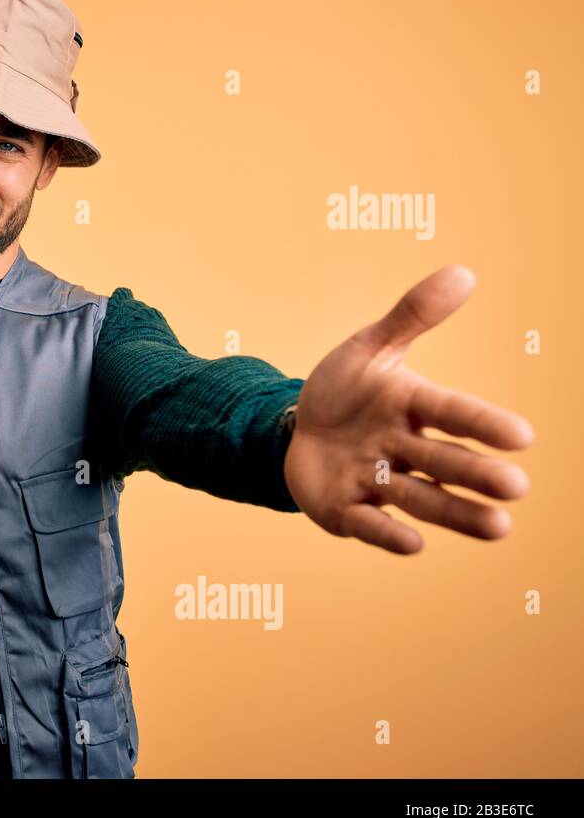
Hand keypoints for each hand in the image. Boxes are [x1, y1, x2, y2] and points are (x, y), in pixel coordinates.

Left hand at [282, 265, 532, 554]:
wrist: (295, 429)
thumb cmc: (345, 390)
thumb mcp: (369, 349)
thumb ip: (411, 316)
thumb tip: (463, 272)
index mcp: (412, 405)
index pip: (452, 412)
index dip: (482, 423)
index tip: (522, 436)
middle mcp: (402, 448)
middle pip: (444, 461)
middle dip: (477, 475)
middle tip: (516, 488)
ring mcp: (376, 482)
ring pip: (419, 498)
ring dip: (455, 513)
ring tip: (499, 527)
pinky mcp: (346, 510)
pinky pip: (368, 523)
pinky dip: (388, 533)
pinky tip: (414, 544)